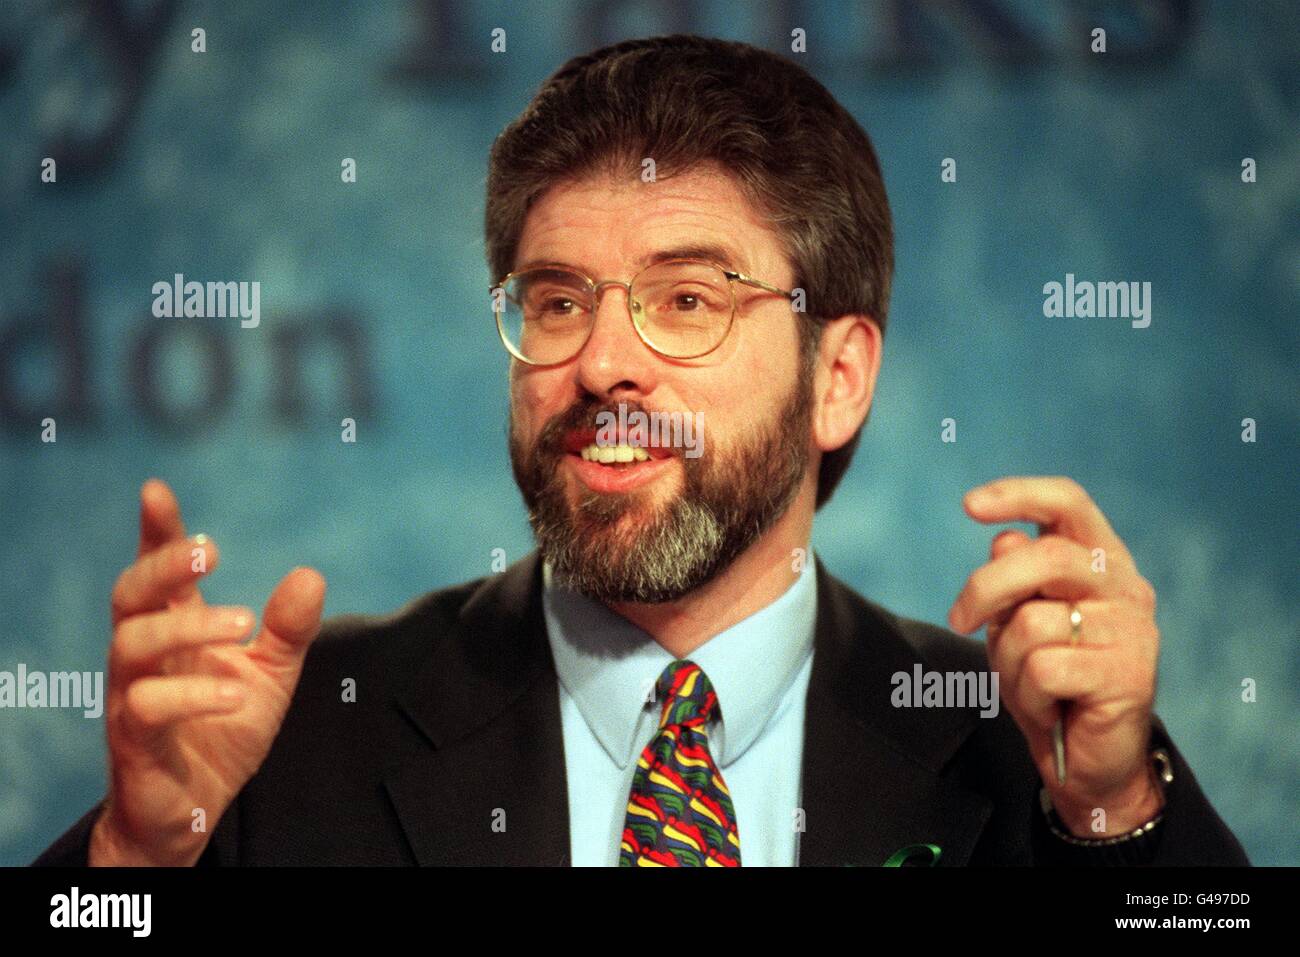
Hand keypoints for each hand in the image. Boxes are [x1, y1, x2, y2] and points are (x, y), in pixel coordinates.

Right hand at [90, 479, 325, 865]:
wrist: (196, 808)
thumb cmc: (223, 731)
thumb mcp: (270, 674)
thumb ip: (287, 628)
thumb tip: (310, 574)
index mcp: (174, 631)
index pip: (156, 573)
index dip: (156, 533)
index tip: (156, 491)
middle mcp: (144, 657)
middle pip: (130, 594)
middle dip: (165, 565)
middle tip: (212, 552)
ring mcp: (131, 696)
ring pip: (131, 643)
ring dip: (189, 629)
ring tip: (243, 627)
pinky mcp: (133, 741)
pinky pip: (145, 707)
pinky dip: (192, 695)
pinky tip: (233, 693)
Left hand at [947, 476, 1162, 837]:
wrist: (1088, 759)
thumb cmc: (1050, 681)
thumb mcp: (1018, 622)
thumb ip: (1013, 581)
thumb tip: (1004, 540)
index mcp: (1099, 560)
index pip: (1068, 503)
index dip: (1020, 494)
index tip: (970, 505)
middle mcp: (1124, 587)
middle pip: (1045, 558)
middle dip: (987, 587)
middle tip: (959, 620)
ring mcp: (1132, 630)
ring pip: (1032, 622)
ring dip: (1006, 660)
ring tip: (1029, 684)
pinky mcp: (1128, 675)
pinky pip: (1042, 669)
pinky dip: (1025, 695)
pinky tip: (1047, 709)